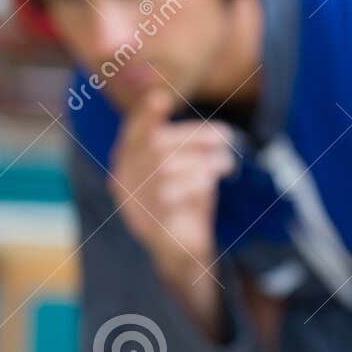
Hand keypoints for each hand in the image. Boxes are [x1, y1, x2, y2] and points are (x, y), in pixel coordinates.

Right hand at [109, 90, 235, 333]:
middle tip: (227, 135)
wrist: (183, 254)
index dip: (144, 115)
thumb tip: (173, 103)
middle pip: (155, 147)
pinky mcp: (153, 227)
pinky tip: (212, 182)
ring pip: (165, 169)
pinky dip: (197, 184)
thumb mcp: (182, 167)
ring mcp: (135, 206)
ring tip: (226, 163)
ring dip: (202, 160)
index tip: (162, 97)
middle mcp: (124, 184)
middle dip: (195, 136)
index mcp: (125, 166)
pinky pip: (172, 198)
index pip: (131, 134)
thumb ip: (178, 142)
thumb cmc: (184, 201)